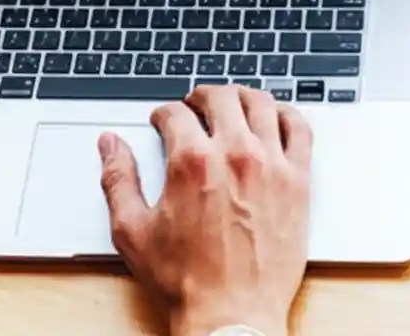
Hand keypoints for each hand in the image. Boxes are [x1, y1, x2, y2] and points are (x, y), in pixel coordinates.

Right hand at [98, 85, 312, 335]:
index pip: (175, 113)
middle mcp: (235, 155)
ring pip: (261, 103)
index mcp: (191, 162)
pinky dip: (287, 114)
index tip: (162, 121)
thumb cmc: (186, 280)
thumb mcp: (132, 230)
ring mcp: (272, 165)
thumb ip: (118, 179)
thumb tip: (110, 144)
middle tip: (195, 105)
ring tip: (232, 104)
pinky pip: (300, 129)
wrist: (232, 313)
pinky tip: (275, 117)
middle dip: (200, 96)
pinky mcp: (298, 180)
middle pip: (220, 98)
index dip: (163, 114)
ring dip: (242, 97)